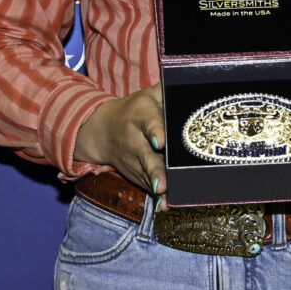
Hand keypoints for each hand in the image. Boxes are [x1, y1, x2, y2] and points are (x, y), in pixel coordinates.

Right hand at [73, 85, 168, 199]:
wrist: (102, 131)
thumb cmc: (135, 110)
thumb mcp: (148, 95)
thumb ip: (166, 91)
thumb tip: (187, 83)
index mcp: (140, 116)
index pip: (149, 122)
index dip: (155, 131)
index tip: (160, 141)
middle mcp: (135, 141)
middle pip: (146, 156)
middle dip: (155, 170)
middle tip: (163, 183)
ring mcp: (134, 162)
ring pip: (146, 175)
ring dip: (157, 187)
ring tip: (167, 198)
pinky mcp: (136, 175)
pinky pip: (147, 186)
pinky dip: (156, 197)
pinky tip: (165, 206)